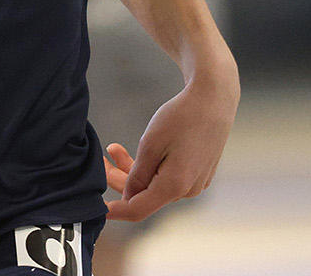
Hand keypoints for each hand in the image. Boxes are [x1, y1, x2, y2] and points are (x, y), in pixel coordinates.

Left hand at [103, 72, 237, 221]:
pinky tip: (143, 151)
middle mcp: (187, 190)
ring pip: (156, 186)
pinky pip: (169, 178)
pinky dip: (152, 168)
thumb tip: (128, 197)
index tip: (97, 210)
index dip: (115, 211)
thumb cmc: (181, 118)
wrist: (213, 100)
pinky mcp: (199, 173)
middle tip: (101, 160)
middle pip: (145, 196)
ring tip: (115, 148)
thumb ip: (137, 176)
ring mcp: (196, 183)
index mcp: (174, 186)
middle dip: (119, 179)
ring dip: (133, 171)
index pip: (138, 210)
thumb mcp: (150, 145)